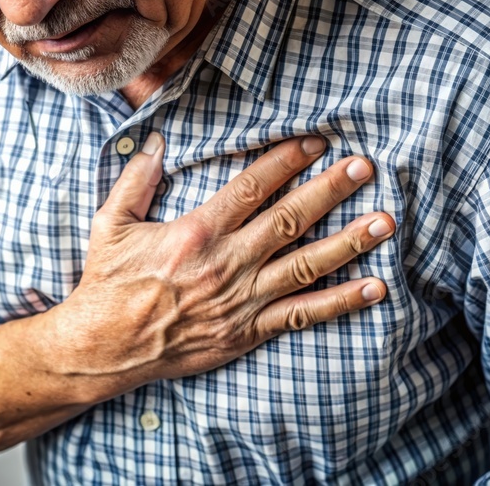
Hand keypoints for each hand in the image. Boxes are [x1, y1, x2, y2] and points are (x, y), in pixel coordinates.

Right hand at [48, 132, 394, 394]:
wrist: (105, 347)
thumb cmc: (108, 284)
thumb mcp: (110, 224)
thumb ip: (136, 180)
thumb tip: (157, 141)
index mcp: (196, 232)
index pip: (252, 187)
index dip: (286, 160)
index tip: (316, 141)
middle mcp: (225, 263)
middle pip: (289, 219)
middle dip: (330, 190)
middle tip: (365, 167)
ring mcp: (241, 300)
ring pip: (305, 265)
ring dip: (349, 242)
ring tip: (385, 222)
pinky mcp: (247, 331)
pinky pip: (302, 315)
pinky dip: (341, 302)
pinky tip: (374, 288)